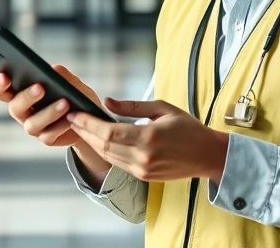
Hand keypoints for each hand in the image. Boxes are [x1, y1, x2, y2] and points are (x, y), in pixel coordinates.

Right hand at [0, 64, 102, 147]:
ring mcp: (33, 126)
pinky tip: (71, 117)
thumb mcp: (71, 82)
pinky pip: (49, 135)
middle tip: (39, 87)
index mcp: (20, 92)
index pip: (0, 89)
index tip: (4, 76)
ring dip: (48, 112)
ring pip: (32, 124)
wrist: (89, 117)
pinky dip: (61, 125)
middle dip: (26, 97)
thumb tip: (53, 70)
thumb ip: (61, 75)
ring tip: (64, 102)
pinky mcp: (46, 138)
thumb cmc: (74, 95)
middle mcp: (23, 111)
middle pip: (14, 107)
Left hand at [67, 98, 229, 183]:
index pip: (108, 132)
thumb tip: (107, 103)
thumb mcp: (163, 109)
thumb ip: (133, 107)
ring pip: (108, 156)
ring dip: (92, 143)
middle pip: (104, 146)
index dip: (88, 123)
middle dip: (85, 132)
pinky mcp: (144, 176)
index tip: (75, 114)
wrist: (207, 155)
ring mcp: (142, 169)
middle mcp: (143, 157)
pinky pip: (118, 163)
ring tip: (81, 128)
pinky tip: (99, 141)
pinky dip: (105, 151)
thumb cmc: (189, 128)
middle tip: (72, 119)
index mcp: (148, 138)